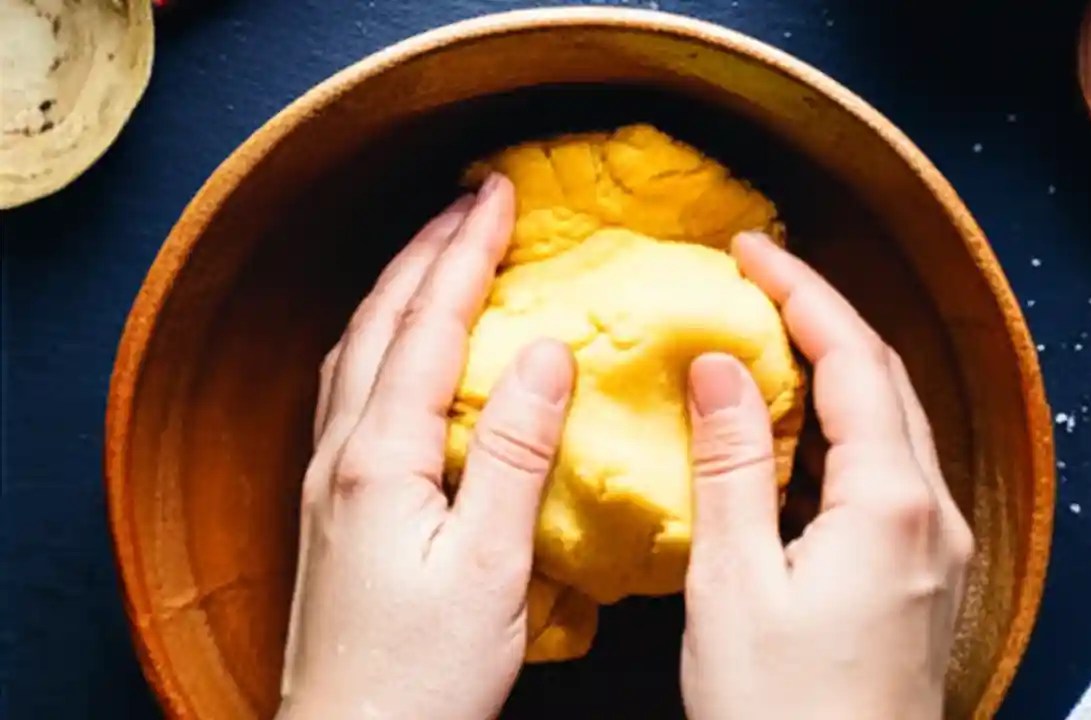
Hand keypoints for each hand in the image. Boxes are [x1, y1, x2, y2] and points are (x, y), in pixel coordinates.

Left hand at [278, 175, 575, 719]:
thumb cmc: (423, 673)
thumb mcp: (489, 565)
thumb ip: (516, 453)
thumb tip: (543, 352)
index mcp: (379, 459)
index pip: (426, 327)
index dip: (465, 254)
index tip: (499, 195)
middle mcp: (340, 455)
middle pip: (379, 323)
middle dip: (427, 250)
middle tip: (473, 199)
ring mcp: (326, 479)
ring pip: (356, 351)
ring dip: (398, 288)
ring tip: (439, 251)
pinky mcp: (331, 506)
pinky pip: (349, 389)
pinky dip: (381, 340)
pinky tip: (398, 348)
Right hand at [679, 232, 974, 719]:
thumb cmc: (784, 712)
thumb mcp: (736, 585)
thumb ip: (732, 465)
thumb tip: (721, 366)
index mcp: (892, 503)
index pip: (852, 357)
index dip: (800, 290)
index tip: (749, 249)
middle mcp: (934, 514)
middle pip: (885, 378)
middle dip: (823, 314)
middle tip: (757, 277)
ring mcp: (938, 548)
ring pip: (894, 423)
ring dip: (838, 367)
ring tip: (772, 336)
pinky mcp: (925, 577)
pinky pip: (893, 471)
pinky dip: (846, 427)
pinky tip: (801, 435)